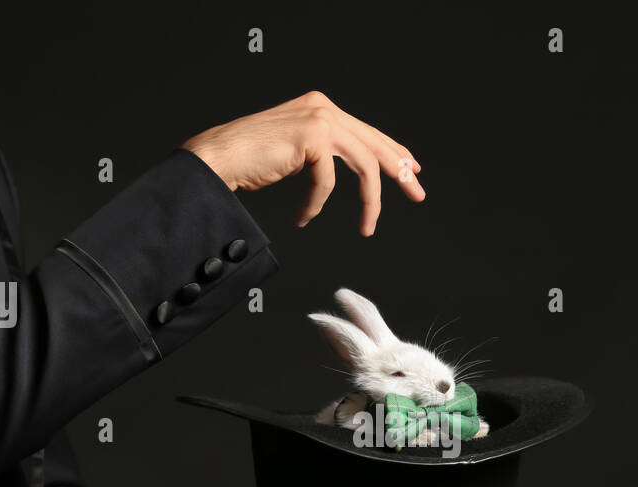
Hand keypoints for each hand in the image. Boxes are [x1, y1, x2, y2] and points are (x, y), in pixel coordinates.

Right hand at [182, 90, 424, 235]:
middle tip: (417, 194)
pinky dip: (317, 204)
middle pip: (376, 144)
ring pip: (364, 164)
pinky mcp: (311, 137)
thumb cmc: (251, 160)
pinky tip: (304, 217)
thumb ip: (325, 151)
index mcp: (322, 108)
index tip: (412, 171)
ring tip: (367, 227)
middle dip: (400, 172)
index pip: (369, 132)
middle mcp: (323, 108)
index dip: (394, 152)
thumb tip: (355, 165)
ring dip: (370, 200)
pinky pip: (328, 181)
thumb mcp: (298, 151)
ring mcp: (319, 118)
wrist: (219, 156)